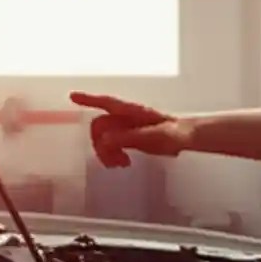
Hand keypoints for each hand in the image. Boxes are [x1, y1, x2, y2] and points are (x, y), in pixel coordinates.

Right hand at [70, 91, 187, 167]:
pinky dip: (113, 157)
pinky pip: (112, 147)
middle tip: (112, 160)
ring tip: (120, 164)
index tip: (72, 96)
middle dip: (101, 144)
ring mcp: (127, 128)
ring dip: (106, 153)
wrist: (188, 139)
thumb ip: (131, 136)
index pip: (107, 103)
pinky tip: (124, 164)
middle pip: (100, 127)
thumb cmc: (177, 132)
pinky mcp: (130, 139)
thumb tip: (106, 138)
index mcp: (133, 111)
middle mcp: (126, 117)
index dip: (89, 99)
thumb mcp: (156, 135)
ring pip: (104, 139)